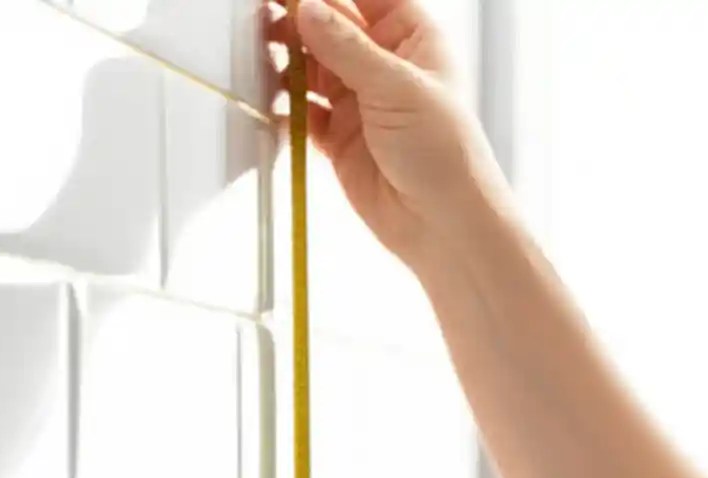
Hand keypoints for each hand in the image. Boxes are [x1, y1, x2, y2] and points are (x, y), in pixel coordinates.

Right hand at [269, 0, 510, 267]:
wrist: (442, 226)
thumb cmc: (448, 154)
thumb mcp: (398, 88)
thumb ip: (346, 47)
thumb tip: (308, 8)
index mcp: (413, 38)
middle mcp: (384, 66)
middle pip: (332, 28)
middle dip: (299, 19)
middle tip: (264, 13)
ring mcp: (359, 101)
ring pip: (311, 67)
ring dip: (286, 59)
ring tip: (260, 49)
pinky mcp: (338, 137)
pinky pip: (302, 111)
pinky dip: (284, 104)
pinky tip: (269, 96)